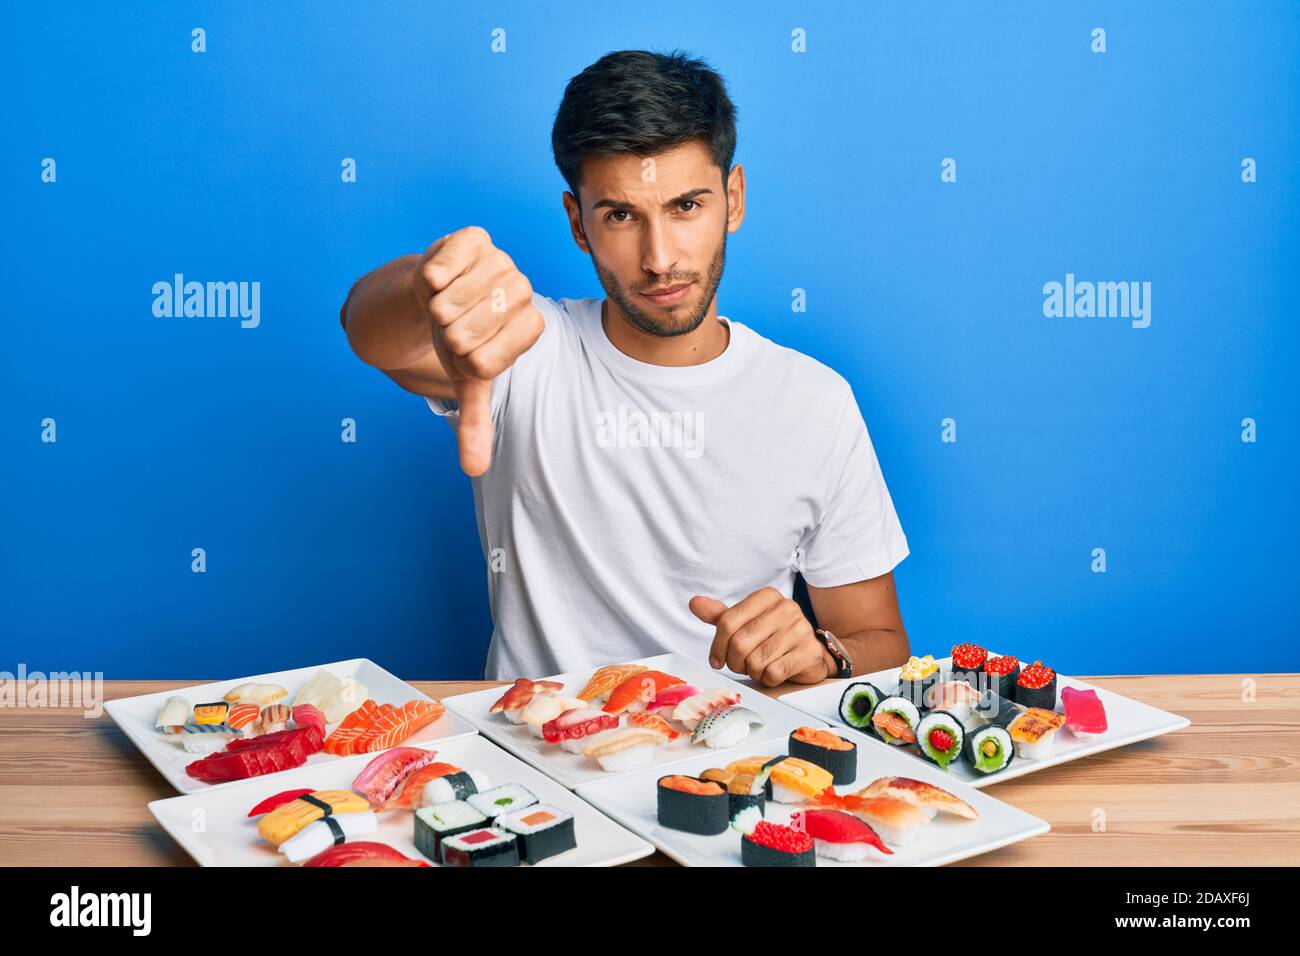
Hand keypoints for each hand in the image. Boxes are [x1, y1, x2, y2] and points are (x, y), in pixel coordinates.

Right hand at [413, 226, 543, 475]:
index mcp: (531, 328)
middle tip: (451, 322)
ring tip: (446, 300)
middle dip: (444, 333)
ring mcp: (501, 261)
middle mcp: (523, 292)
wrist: (440, 289)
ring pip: (446, 303)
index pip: (483, 363)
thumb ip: (475, 422)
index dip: (461, 359)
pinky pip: (436, 270)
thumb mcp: (468, 379)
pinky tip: (440, 277)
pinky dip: (426, 280)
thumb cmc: (459, 335)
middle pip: (461, 334)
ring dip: (434, 307)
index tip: (466, 347)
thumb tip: (475, 469)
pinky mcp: (475, 238)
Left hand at [689, 587, 832, 686]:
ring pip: (756, 661)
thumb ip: (720, 615)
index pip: (727, 621)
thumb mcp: (745, 623)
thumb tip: (694, 603)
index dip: (717, 646)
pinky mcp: (808, 652)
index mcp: (767, 596)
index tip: (716, 660)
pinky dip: (768, 679)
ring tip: (759, 666)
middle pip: (739, 643)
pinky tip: (773, 672)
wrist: (810, 654)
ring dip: (752, 671)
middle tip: (739, 666)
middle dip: (734, 662)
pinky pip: (773, 673)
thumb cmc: (772, 637)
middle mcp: (786, 607)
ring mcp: (800, 629)